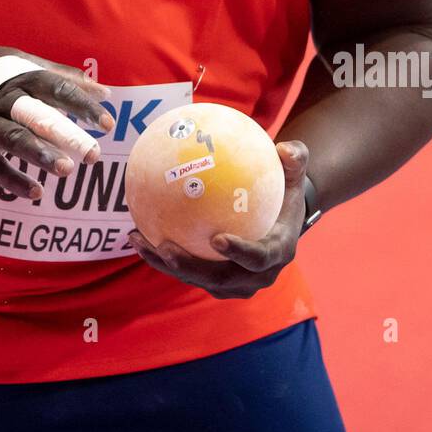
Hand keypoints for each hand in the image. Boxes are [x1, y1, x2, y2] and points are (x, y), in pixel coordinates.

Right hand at [0, 45, 112, 199]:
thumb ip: (61, 77)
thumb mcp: (19, 65)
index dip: (83, 105)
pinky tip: (34, 192)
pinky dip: (11, 179)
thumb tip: (104, 90)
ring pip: (13, 139)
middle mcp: (2, 98)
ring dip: (40, 155)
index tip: (108, 123)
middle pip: (38, 115)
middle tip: (94, 153)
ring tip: (66, 170)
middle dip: (67, 134)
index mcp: (19, 76)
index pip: (57, 88)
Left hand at [127, 139, 309, 298]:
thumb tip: (286, 148)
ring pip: (197, 279)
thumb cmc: (285, 190)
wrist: (281, 219)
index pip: (258, 258)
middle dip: (191, 267)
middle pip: (220, 279)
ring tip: (139, 240)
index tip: (218, 238)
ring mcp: (234, 282)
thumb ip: (294, 158)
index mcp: (277, 251)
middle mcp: (256, 275)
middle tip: (166, 245)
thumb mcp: (295, 171)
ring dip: (166, 264)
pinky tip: (136, 233)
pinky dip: (161, 255)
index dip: (240, 253)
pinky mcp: (214, 280)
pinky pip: (186, 270)